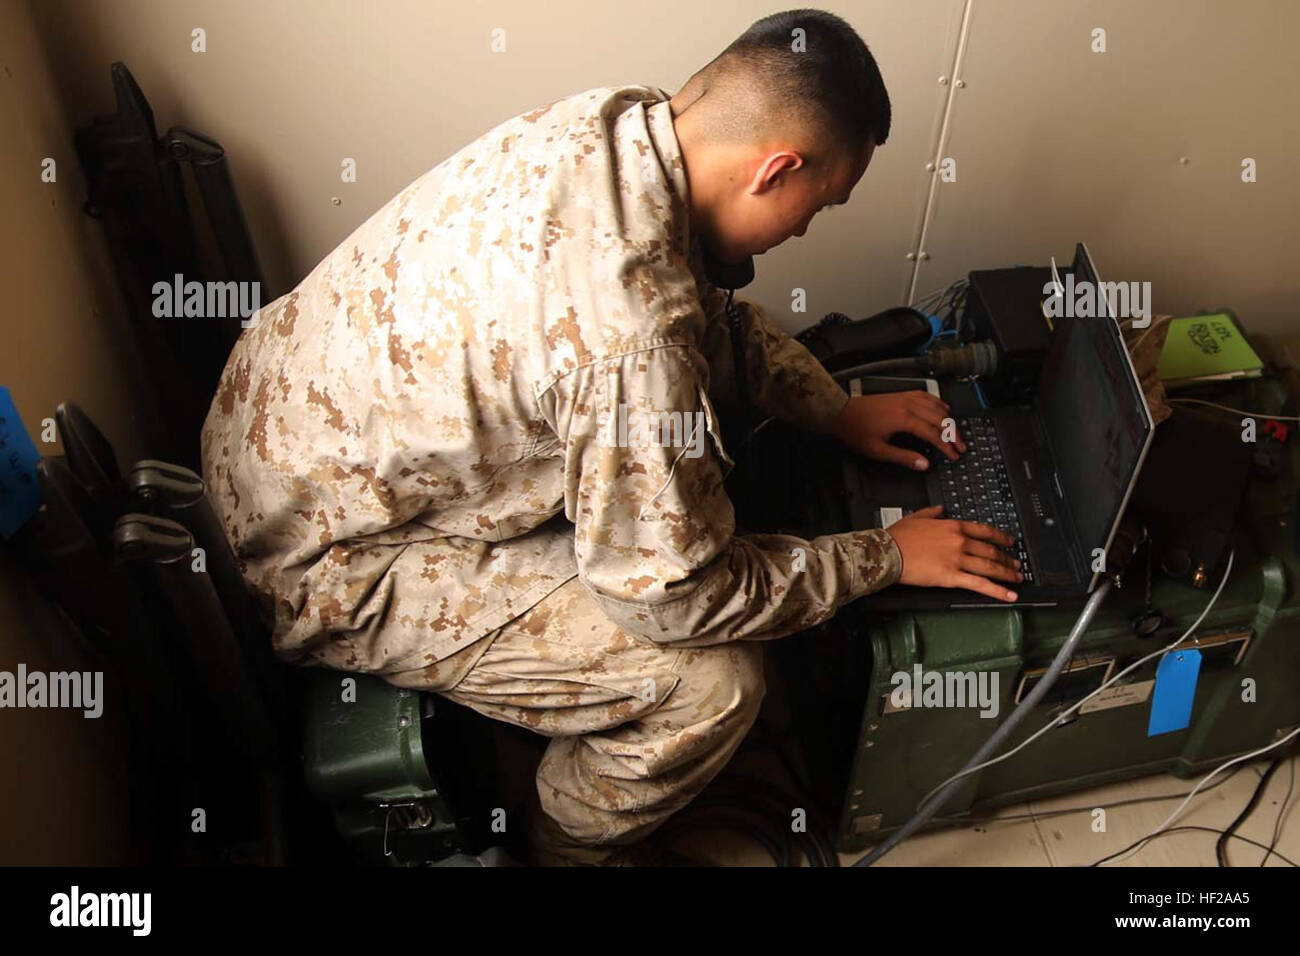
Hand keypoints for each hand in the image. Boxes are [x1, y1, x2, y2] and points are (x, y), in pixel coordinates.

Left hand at [830, 391, 964, 469]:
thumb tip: (924, 464)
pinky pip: (926, 395)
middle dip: (953, 434)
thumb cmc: (856, 430)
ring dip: (949, 419)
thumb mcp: (878, 450)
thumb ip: (903, 457)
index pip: (933, 433)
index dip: (946, 446)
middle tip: (961, 446)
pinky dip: (938, 402)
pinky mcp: (901, 395)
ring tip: (956, 432)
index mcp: (903, 419)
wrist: (841, 412)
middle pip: (939, 419)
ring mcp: (905, 398)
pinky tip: (944, 408)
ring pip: (936, 406)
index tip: (953, 455)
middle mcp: (907, 405)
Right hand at [885, 505, 1022, 601]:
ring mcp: (958, 560)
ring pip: (990, 567)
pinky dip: (998, 591)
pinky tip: (1009, 595)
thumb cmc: (898, 537)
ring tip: (1017, 579)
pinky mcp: (953, 577)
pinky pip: (981, 584)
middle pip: (991, 550)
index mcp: (953, 526)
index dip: (1001, 537)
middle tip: (1016, 564)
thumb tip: (940, 509)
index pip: (984, 531)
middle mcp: (960, 542)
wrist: (888, 552)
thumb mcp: (916, 517)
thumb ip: (931, 512)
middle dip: (1007, 559)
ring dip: (1007, 573)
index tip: (1009, 541)